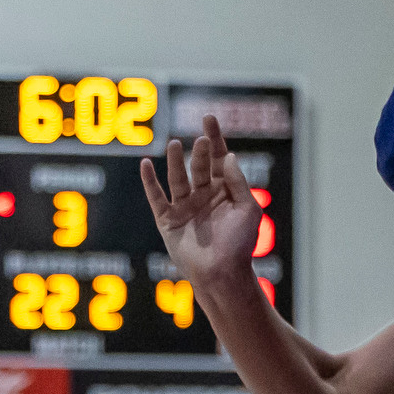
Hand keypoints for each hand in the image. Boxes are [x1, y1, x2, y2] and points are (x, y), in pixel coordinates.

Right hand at [139, 115, 262, 285]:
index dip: (214, 138)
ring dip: (176, 162)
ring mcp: (184, 207)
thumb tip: (229, 155)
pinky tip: (146, 164)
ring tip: (176, 145)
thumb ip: (238, 182)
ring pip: (178, 178)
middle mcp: (203, 195)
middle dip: (200, 154)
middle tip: (201, 142)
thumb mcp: (248, 209)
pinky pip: (156, 197)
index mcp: (224, 191)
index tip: (209, 118)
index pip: (218, 158)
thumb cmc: (240, 245)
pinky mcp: (168, 220)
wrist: (222, 274)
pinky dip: (150, 182)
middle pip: (200, 166)